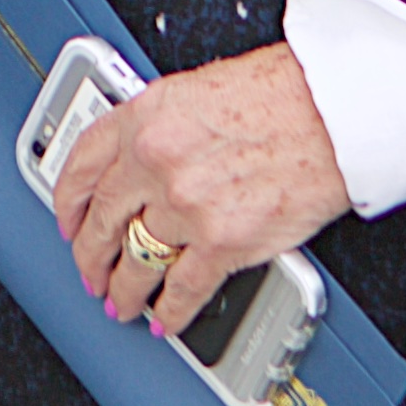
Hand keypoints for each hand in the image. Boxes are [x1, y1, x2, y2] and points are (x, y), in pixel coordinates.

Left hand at [53, 46, 349, 345]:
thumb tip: (147, 160)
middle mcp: (157, 162)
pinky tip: (167, 317)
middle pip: (103, 222)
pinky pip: (183, 290)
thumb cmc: (286, 91)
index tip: (69, 221)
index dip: (69, 203)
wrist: (336, 110)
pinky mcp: (223, 244)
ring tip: (122, 302)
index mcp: (146, 118)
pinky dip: (172, 311)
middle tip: (90, 272)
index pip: (83, 166)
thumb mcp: (202, 88)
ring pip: (137, 262)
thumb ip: (164, 126)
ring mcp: (187, 207)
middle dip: (91, 256)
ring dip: (125, 290)